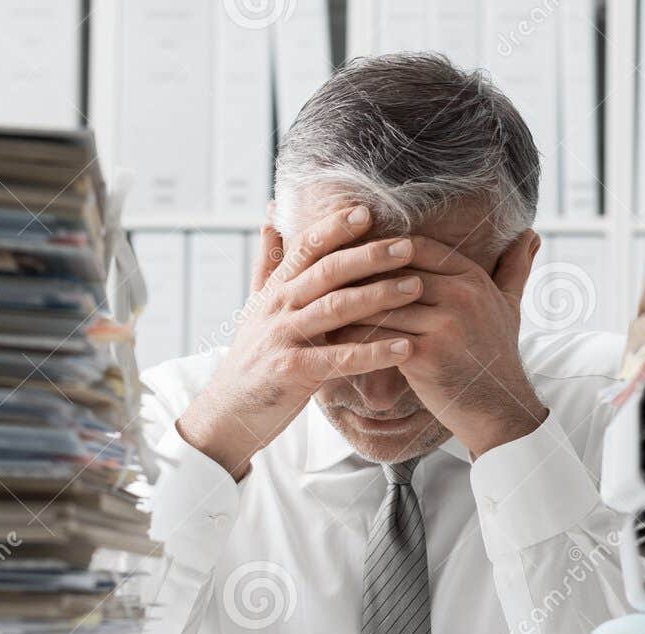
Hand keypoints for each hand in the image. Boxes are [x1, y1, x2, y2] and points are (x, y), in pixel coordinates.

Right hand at [176, 205, 423, 479]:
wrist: (227, 411)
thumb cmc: (252, 358)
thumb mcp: (256, 306)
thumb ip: (268, 264)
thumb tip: (269, 219)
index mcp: (276, 289)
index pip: (307, 247)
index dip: (336, 227)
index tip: (368, 212)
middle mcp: (278, 306)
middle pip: (328, 271)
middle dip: (370, 256)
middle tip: (408, 246)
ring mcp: (283, 337)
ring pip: (336, 308)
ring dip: (379, 295)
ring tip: (416, 287)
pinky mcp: (292, 371)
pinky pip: (340, 358)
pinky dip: (374, 352)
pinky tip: (406, 348)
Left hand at [336, 233, 547, 458]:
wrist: (499, 410)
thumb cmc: (497, 356)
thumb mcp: (510, 306)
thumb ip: (515, 268)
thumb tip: (532, 234)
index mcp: (472, 277)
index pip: (415, 247)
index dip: (381, 248)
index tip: (352, 252)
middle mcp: (461, 295)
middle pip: (393, 273)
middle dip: (356, 276)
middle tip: (321, 276)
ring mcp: (445, 324)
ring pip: (380, 305)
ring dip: (347, 307)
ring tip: (318, 307)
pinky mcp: (426, 355)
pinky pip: (377, 337)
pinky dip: (352, 337)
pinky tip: (332, 339)